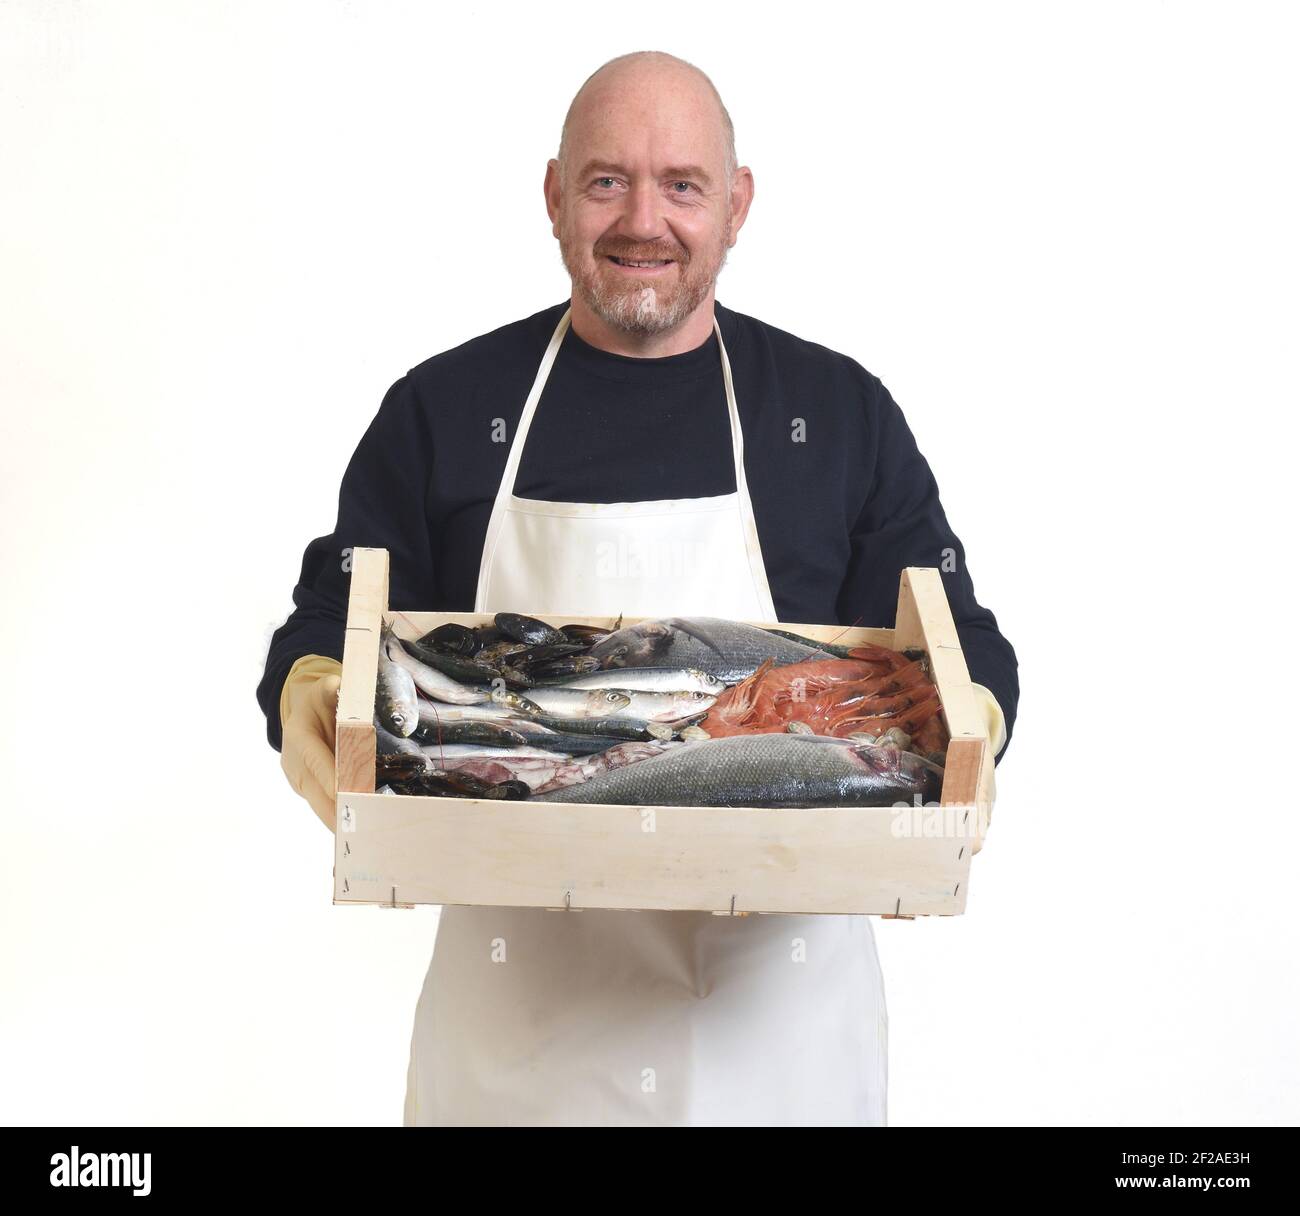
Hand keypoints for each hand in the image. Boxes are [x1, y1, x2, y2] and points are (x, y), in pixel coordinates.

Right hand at [279, 657, 343, 830]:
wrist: (299, 717)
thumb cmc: (316, 703)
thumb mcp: (321, 689)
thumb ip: (329, 688)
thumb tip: (336, 682)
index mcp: (299, 739)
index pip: (317, 762)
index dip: (331, 779)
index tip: (346, 793)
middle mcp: (297, 764)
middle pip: (316, 792)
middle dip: (336, 810)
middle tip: (357, 827)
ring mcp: (301, 780)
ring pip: (319, 804)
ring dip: (337, 820)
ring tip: (360, 837)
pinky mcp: (309, 790)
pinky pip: (323, 806)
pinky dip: (337, 818)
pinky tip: (355, 832)